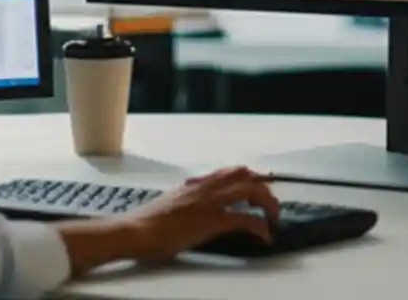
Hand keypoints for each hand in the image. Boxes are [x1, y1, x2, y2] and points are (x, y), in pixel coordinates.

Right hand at [122, 166, 279, 263]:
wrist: (134, 231)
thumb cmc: (146, 222)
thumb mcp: (171, 202)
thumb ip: (188, 199)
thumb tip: (196, 203)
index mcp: (197, 184)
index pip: (231, 172)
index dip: (251, 178)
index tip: (261, 186)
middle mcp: (206, 188)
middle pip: (246, 176)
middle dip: (264, 188)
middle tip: (270, 205)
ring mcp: (211, 203)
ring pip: (251, 190)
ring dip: (268, 203)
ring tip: (273, 217)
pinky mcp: (212, 222)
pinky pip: (246, 220)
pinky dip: (260, 227)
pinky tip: (264, 236)